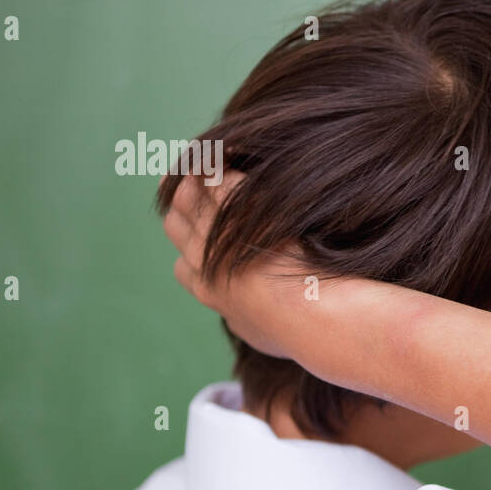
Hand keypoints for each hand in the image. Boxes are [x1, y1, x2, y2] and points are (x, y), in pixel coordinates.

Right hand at [162, 171, 316, 360]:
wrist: (314, 318)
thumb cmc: (302, 330)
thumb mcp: (263, 335)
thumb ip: (246, 323)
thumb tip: (240, 322)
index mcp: (211, 295)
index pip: (182, 269)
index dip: (188, 250)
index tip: (198, 237)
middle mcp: (204, 265)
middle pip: (176, 227)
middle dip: (181, 206)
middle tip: (188, 184)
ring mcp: (218, 238)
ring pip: (192, 200)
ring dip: (196, 181)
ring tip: (204, 164)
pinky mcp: (236, 215)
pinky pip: (219, 182)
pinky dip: (218, 166)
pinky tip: (226, 155)